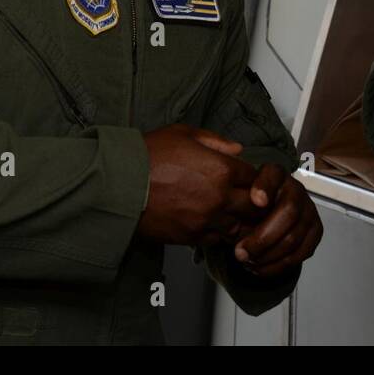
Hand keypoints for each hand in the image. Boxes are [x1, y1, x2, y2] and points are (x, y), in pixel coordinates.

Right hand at [137, 124, 262, 246]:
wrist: (118, 184)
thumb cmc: (147, 155)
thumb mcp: (183, 134)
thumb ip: (215, 141)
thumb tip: (237, 149)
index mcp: (221, 169)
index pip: (254, 177)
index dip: (252, 176)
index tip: (245, 177)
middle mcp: (219, 197)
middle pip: (253, 206)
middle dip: (251, 200)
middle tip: (244, 197)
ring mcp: (206, 220)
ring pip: (238, 226)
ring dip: (236, 219)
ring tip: (226, 211)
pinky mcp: (191, 237)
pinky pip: (217, 240)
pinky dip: (218, 233)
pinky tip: (210, 223)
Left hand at [230, 165, 323, 277]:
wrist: (270, 211)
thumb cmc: (251, 202)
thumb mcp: (240, 192)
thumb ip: (239, 194)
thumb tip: (252, 203)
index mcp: (277, 175)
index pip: (273, 176)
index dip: (266, 187)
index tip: (257, 201)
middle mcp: (297, 190)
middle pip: (288, 214)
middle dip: (262, 238)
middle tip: (240, 252)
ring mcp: (309, 211)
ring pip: (294, 239)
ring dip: (268, 256)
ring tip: (247, 262)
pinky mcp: (315, 232)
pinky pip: (300, 254)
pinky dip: (278, 266)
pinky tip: (260, 267)